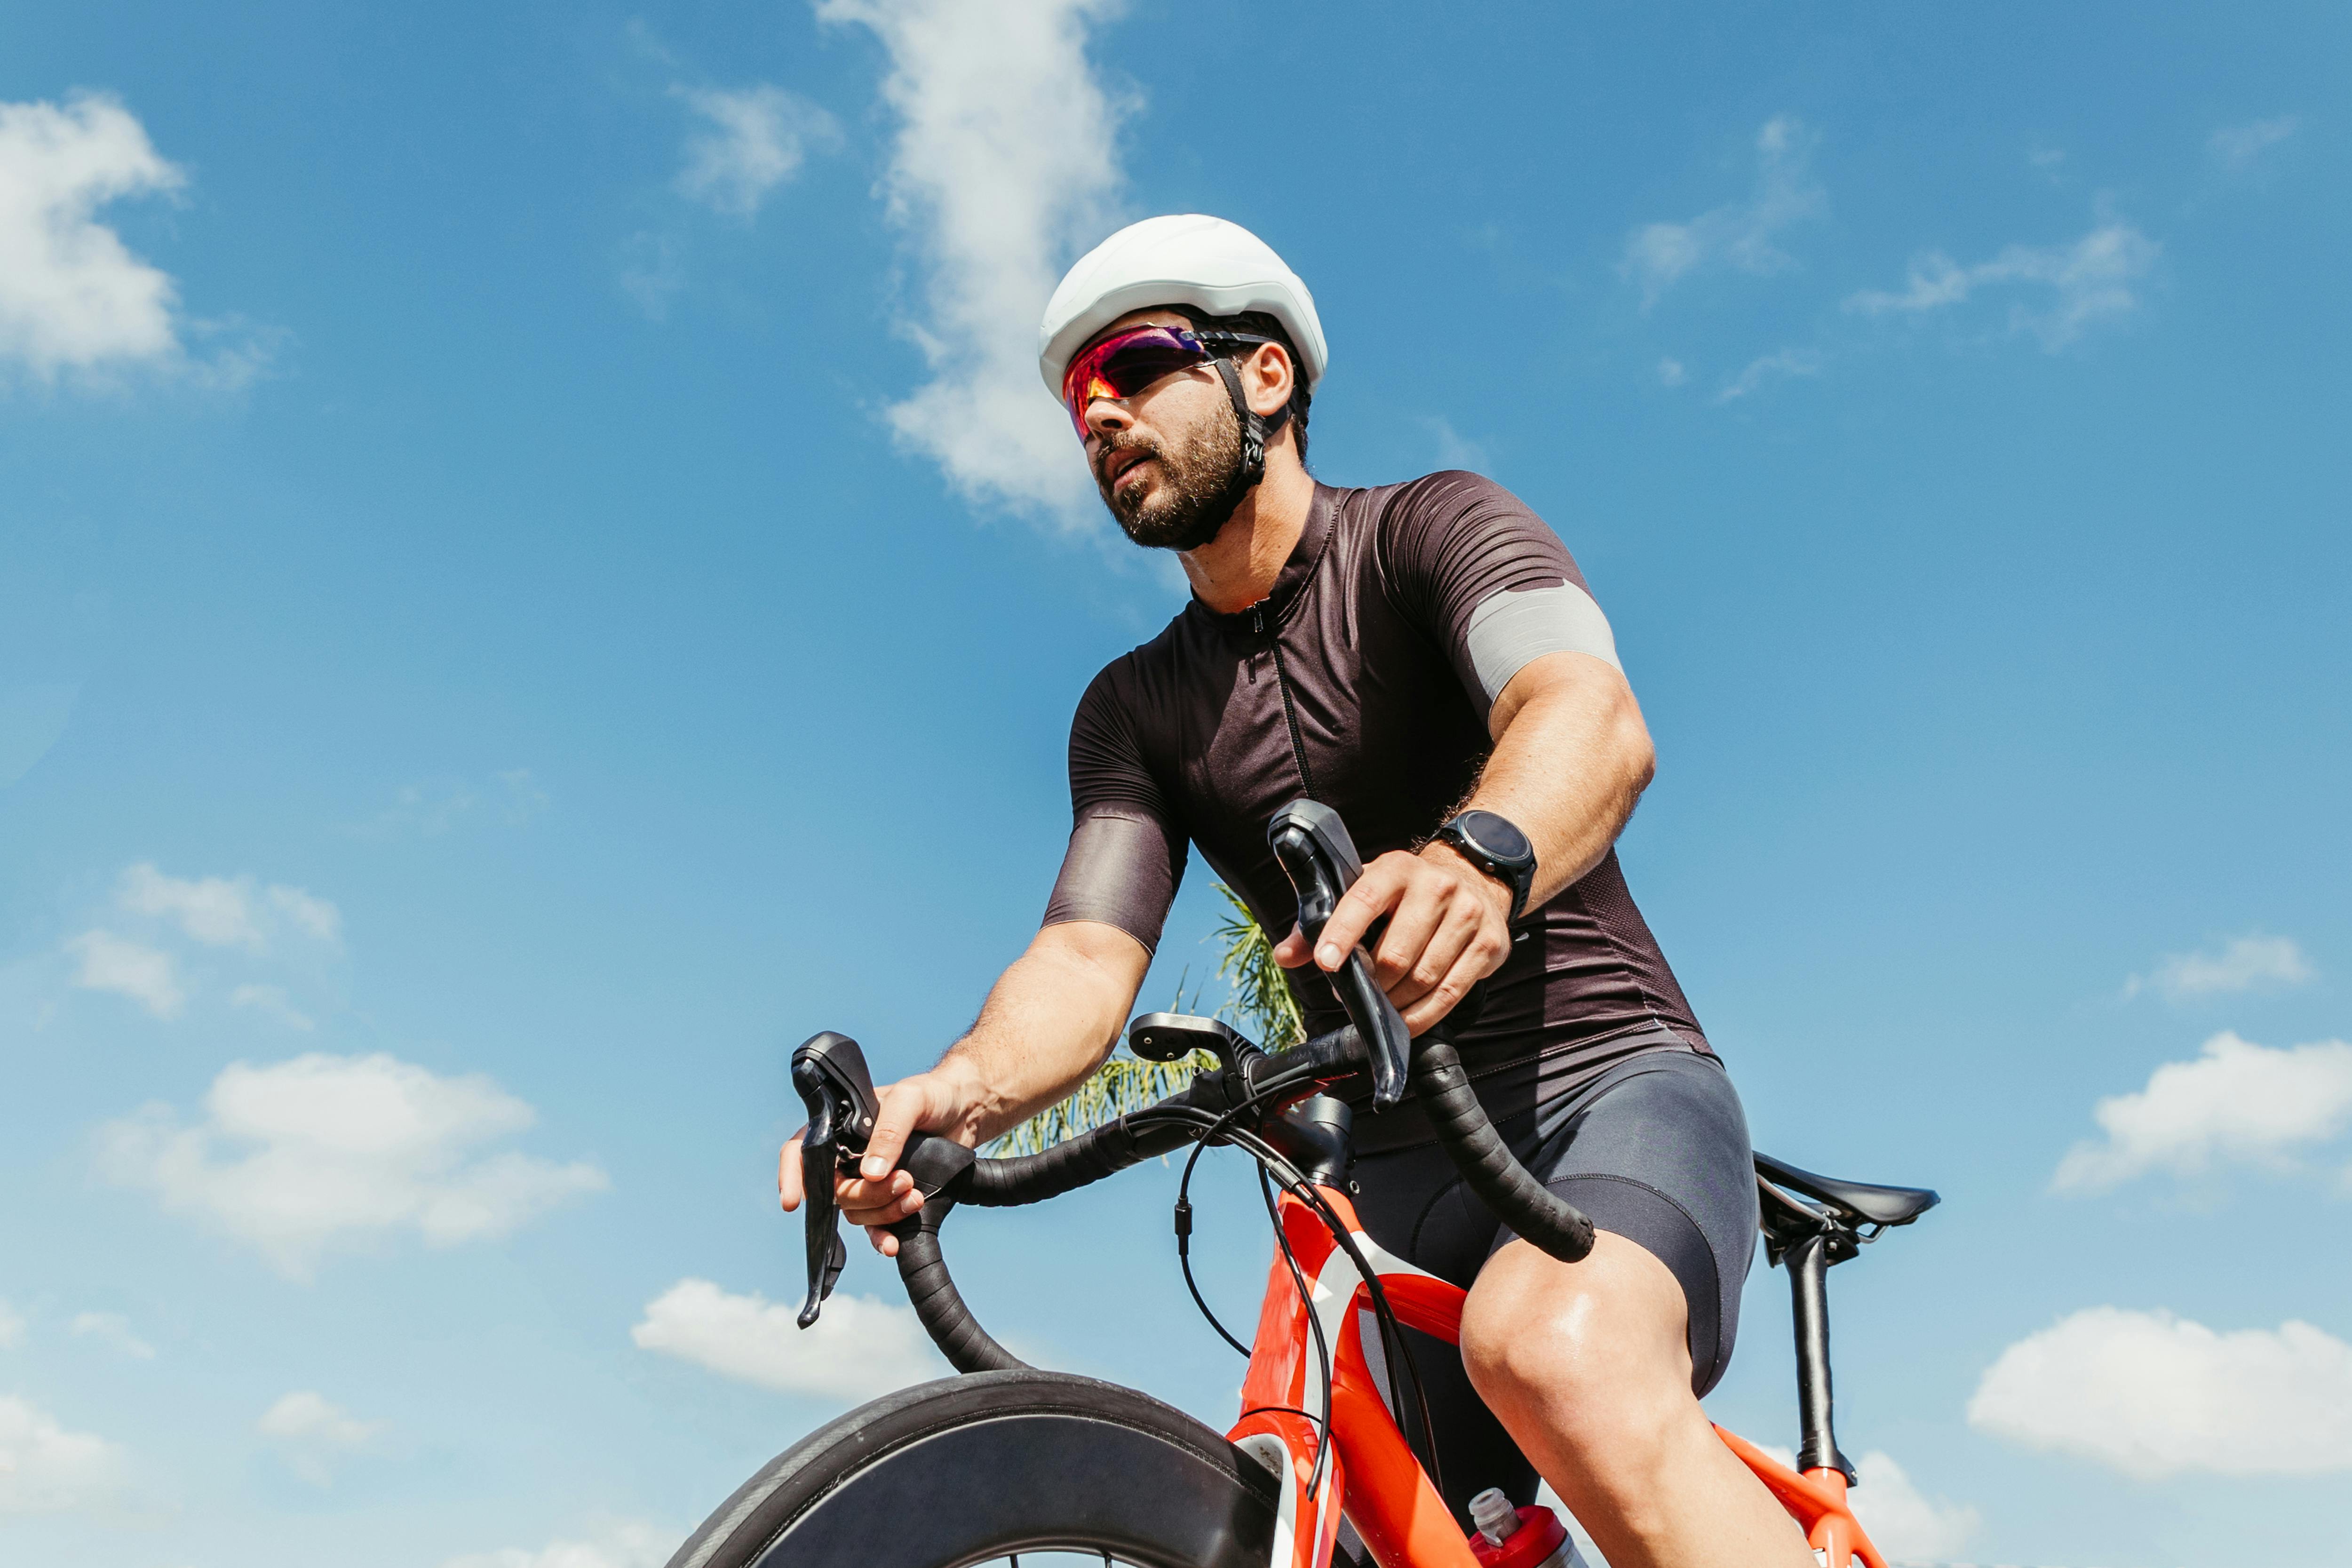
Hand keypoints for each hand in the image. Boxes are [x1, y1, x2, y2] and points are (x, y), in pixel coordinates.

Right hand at [778, 1065, 984, 1257]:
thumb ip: (889, 1132)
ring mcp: (867, 1179)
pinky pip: (875, 1226)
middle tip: (904, 1182)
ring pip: (855, 1211)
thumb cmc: (932, 1094)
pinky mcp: (889, 1198)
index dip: (792, 1176)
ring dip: (883, 1212)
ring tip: (916, 1197)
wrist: (967, 1109)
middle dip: (866, 1194)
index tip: (793, 1202)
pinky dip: (882, 1238)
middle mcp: (848, 1156)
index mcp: (840, 1126)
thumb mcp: (910, 1100)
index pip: (802, 1150)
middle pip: (835, 1190)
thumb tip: (870, 1174)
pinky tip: (893, 1246)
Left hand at [1270, 844, 1512, 1032]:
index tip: (1326, 963)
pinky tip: (1406, 1020)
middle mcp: (1437, 887)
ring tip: (1382, 1006)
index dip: (1342, 933)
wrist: (1472, 879)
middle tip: (1360, 995)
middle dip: (1373, 985)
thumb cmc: (1404, 896)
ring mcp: (1468, 915)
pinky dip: (1423, 1015)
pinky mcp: (1489, 944)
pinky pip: (1451, 993)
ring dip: (1396, 1004)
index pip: (1365, 900)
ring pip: (1424, 978)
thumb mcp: (1363, 894)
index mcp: (1397, 869)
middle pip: (1397, 954)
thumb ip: (1320, 923)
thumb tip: (1285, 956)